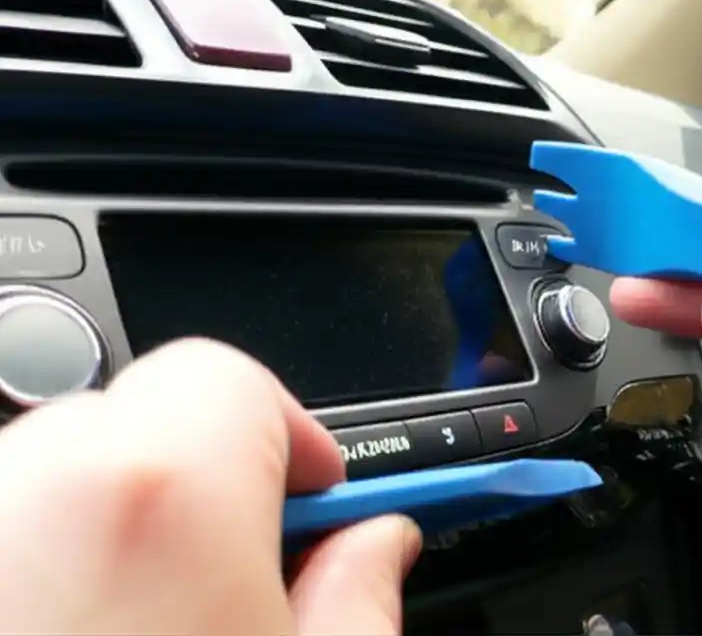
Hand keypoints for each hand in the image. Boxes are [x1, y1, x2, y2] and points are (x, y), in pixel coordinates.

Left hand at [0, 338, 421, 634]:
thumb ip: (360, 597)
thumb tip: (375, 547)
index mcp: (161, 505)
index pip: (229, 379)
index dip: (289, 430)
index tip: (317, 488)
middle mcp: (32, 498)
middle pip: (134, 419)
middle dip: (197, 473)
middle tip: (243, 561)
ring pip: (47, 474)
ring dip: (106, 517)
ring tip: (147, 613)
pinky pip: (4, 521)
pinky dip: (34, 557)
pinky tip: (68, 627)